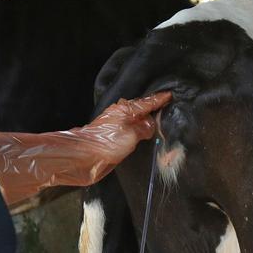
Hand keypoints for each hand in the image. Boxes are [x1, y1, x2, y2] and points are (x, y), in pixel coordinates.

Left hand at [0, 92, 172, 206]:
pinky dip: (139, 127)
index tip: (170, 94)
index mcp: (125, 109)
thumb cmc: (106, 143)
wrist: (83, 157)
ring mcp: (115, 125)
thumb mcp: (131, 135)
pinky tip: (144, 131)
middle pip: (140, 108)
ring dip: (145, 117)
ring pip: (135, 117)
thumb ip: (144, 128)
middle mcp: (120, 114)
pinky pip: (131, 128)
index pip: (147, 103)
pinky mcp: (112, 136)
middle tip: (166, 104)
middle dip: (152, 106)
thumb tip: (151, 124)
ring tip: (158, 118)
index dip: (159, 99)